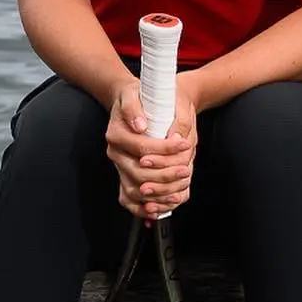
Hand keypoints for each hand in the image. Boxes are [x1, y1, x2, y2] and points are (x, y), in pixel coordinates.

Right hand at [105, 73, 198, 220]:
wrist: (131, 103)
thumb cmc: (136, 97)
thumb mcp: (135, 93)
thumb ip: (134, 108)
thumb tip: (140, 125)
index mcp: (116, 134)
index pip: (142, 147)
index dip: (165, 148)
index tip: (184, 143)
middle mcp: (116, 153)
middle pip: (139, 173)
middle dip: (165, 174)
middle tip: (185, 170)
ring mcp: (120, 166)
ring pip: (135, 190)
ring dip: (158, 195)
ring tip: (178, 192)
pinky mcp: (126, 175)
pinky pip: (131, 197)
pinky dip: (144, 207)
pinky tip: (160, 208)